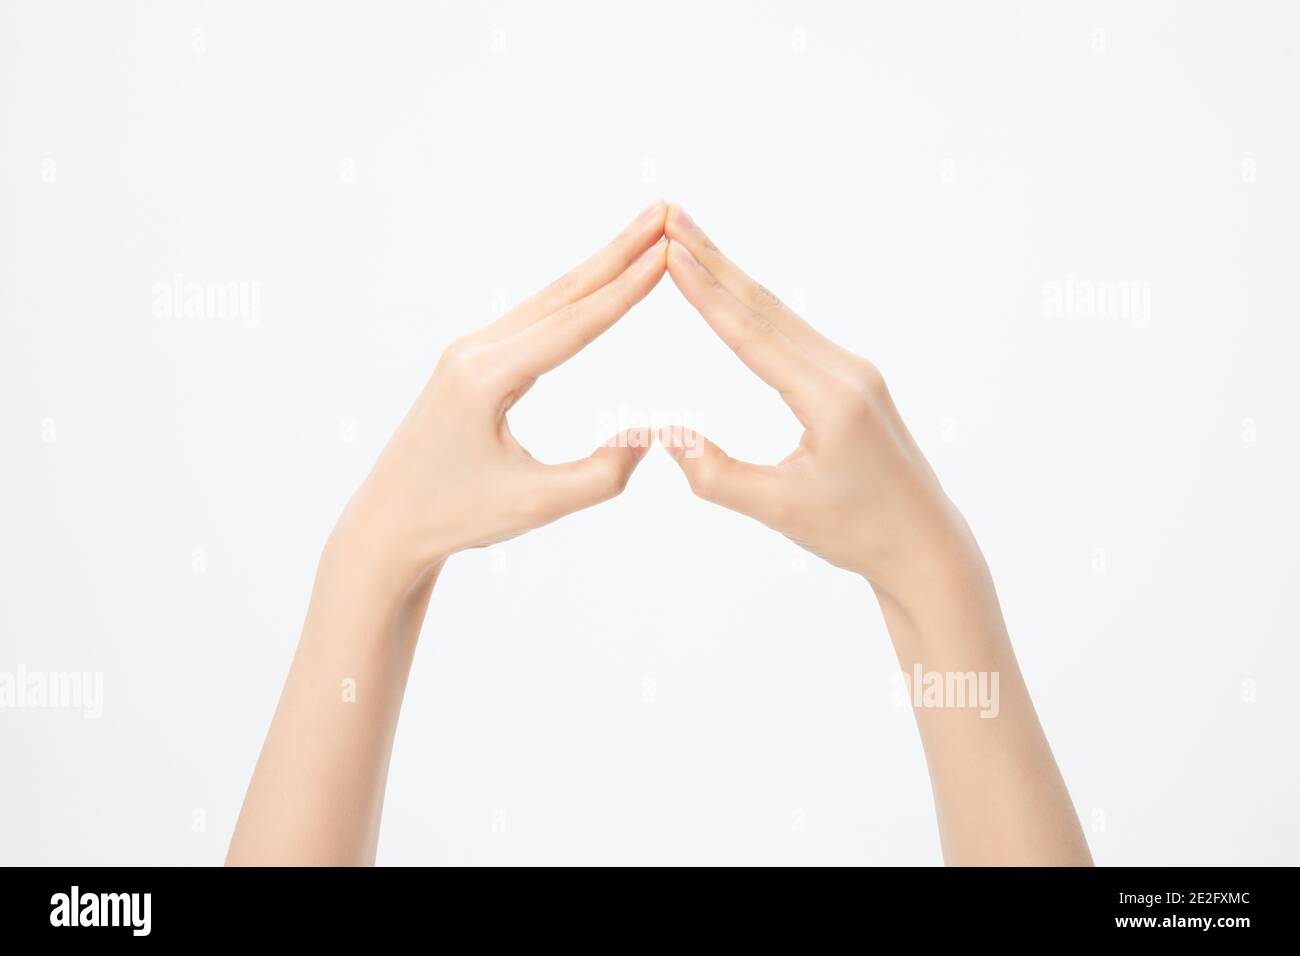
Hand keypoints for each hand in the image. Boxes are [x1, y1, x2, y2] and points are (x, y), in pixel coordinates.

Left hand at [337, 202, 667, 588]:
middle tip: (663, 210)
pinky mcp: (470, 362)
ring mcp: (469, 351)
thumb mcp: (534, 505)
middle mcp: (474, 351)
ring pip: (547, 301)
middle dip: (617, 252)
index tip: (665, 251)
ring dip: (598, 267)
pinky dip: (573, 296)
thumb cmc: (456, 517)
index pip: (573, 325)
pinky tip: (597, 280)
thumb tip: (651, 435)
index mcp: (485, 377)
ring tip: (643, 234)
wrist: (388, 523)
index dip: (625, 289)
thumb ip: (600, 475)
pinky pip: (533, 319)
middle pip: (561, 294)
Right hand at [659, 205, 975, 599]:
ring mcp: (855, 373)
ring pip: (782, 316)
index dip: (705, 292)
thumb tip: (662, 434)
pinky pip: (796, 334)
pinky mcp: (856, 382)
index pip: (751, 335)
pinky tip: (736, 291)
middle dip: (715, 260)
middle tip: (671, 215)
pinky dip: (757, 307)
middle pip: (766, 307)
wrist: (926, 546)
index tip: (670, 250)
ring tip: (692, 242)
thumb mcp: (778, 510)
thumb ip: (715, 474)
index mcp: (830, 400)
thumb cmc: (856, 533)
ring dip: (734, 278)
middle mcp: (846, 373)